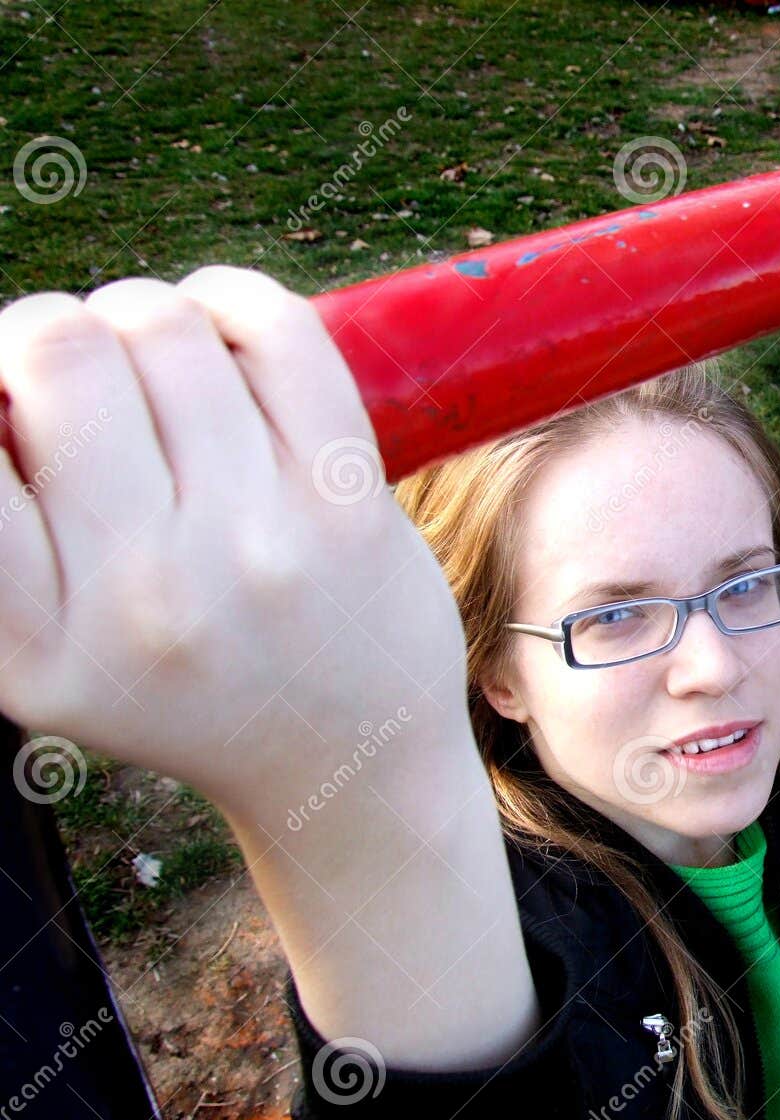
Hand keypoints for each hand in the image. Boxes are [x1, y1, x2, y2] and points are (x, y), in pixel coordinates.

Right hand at [0, 267, 469, 817]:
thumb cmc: (184, 684)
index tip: (13, 412)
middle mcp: (140, 597)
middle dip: (56, 333)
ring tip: (158, 365)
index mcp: (31, 640)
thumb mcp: (46, 654)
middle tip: (84, 375)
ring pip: (162, 325)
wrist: (344, 759)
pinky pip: (275, 331)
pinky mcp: (346, 510)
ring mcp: (253, 550)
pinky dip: (232, 299)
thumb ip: (0, 537)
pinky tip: (221, 328)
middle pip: (57, 348)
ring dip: (146, 318)